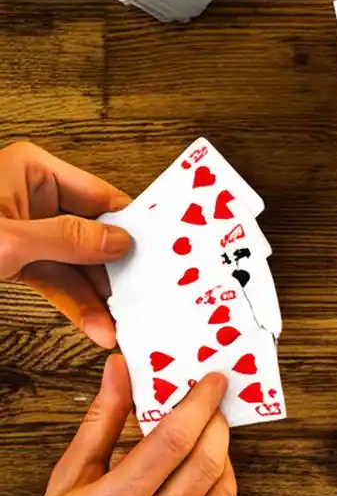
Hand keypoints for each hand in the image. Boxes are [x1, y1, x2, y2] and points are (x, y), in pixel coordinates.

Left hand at [0, 141, 132, 347]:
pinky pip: (53, 278)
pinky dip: (73, 302)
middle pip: (92, 231)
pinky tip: (94, 325)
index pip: (101, 195)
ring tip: (120, 324)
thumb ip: (71, 239)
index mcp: (33, 170)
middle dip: (114, 269)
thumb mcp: (9, 241)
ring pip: (75, 262)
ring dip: (97, 296)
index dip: (131, 224)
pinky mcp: (12, 258)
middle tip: (146, 297)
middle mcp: (32, 195)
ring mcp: (23, 228)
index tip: (163, 251)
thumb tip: (121, 240)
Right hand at [27, 355, 236, 495]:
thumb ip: (101, 423)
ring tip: (207, 437)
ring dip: (222, 453)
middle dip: (216, 423)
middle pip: (206, 460)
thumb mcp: (69, 481)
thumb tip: (119, 372)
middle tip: (212, 404)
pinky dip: (221, 486)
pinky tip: (205, 473)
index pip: (173, 440)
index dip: (199, 404)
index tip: (212, 382)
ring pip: (223, 487)